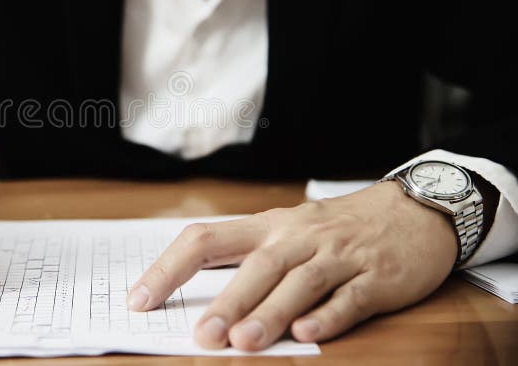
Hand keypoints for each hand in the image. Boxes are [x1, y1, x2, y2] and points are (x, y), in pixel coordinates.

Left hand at [126, 181, 457, 349]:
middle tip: (201, 335)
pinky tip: (308, 332)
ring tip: (244, 342)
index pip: (207, 239)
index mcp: (268, 226)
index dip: (170, 268)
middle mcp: (299, 236)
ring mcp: (339, 255)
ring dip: (271, 312)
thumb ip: (251, 261)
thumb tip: (204, 304)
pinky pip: (350, 296)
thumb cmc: (337, 228)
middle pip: (258, 265)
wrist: (413, 210)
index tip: (140, 299)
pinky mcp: (376, 276)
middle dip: (228, 301)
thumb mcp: (289, 231)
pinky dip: (328, 314)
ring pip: (300, 281)